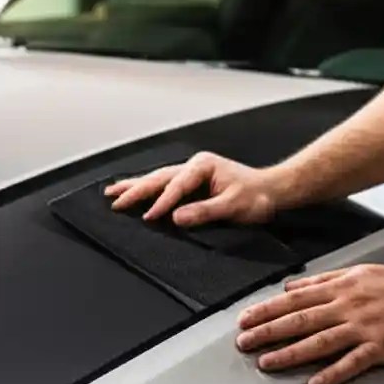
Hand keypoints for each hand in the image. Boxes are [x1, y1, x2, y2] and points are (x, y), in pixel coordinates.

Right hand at [105, 152, 286, 226]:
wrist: (271, 191)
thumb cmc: (256, 196)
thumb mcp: (233, 206)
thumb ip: (205, 212)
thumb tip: (178, 217)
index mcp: (203, 166)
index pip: (176, 186)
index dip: (161, 203)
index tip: (149, 217)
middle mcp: (194, 166)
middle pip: (158, 178)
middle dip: (135, 190)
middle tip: (115, 202)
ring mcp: (192, 173)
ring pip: (157, 179)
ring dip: (135, 186)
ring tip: (112, 192)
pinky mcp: (192, 182)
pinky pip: (164, 185)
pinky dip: (147, 189)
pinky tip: (134, 191)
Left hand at [234, 264, 383, 383]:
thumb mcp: (359, 272)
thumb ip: (323, 280)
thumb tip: (292, 286)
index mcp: (341, 287)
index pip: (294, 299)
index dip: (266, 310)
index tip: (245, 319)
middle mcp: (348, 305)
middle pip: (300, 319)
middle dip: (267, 332)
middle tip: (243, 343)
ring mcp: (364, 326)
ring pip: (319, 341)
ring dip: (290, 353)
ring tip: (266, 363)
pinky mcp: (382, 346)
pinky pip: (352, 362)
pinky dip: (332, 373)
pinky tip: (315, 383)